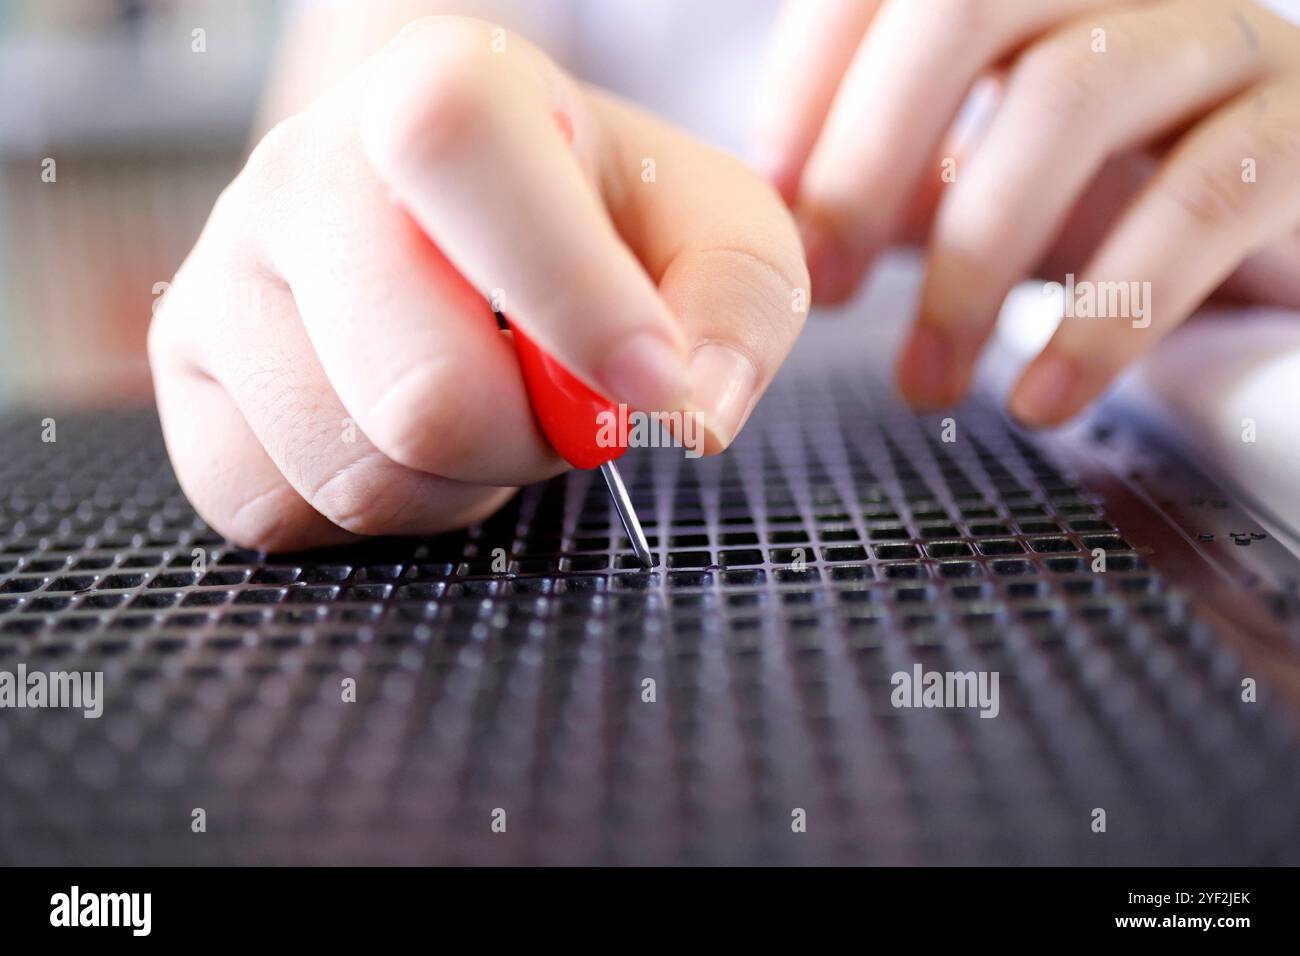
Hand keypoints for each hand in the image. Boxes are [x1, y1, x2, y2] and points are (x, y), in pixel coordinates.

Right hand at [151, 15, 807, 550]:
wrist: (472, 231)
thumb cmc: (598, 222)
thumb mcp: (712, 231)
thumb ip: (737, 305)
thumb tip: (691, 408)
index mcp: (440, 86)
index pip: (453, 148)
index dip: (568, 295)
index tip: (653, 382)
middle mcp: (300, 169)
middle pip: (418, 387)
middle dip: (529, 442)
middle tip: (561, 405)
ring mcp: (221, 272)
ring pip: (351, 470)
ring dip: (457, 481)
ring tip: (482, 405)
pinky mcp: (185, 374)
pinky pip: (272, 507)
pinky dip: (372, 513)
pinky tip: (405, 441)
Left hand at [753, 0, 1299, 424]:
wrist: (1283, 231)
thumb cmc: (1120, 193)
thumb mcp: (985, 176)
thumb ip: (890, 180)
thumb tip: (782, 222)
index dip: (807, 85)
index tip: (770, 205)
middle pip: (964, 10)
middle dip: (868, 161)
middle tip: (826, 288)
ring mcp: (1217, 42)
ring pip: (1072, 100)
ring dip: (973, 260)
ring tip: (927, 379)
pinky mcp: (1294, 135)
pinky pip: (1196, 205)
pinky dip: (1103, 318)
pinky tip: (1042, 396)